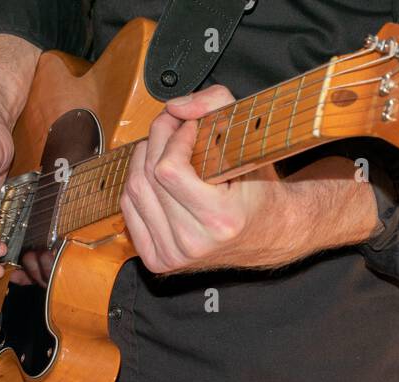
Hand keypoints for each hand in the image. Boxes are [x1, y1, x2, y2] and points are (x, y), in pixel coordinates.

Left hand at [120, 85, 296, 274]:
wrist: (270, 234)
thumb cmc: (259, 191)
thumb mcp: (249, 141)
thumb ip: (216, 105)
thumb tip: (175, 107)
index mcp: (221, 220)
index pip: (168, 170)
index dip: (173, 138)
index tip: (190, 128)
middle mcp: (194, 243)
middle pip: (147, 177)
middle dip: (158, 140)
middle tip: (174, 128)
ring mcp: (174, 255)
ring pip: (133, 191)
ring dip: (144, 160)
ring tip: (167, 151)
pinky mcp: (159, 260)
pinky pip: (128, 211)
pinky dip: (138, 185)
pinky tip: (157, 179)